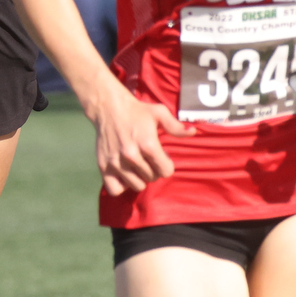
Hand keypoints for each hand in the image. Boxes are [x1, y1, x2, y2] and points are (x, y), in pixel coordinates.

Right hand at [83, 80, 191, 196]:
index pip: (166, 171)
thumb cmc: (137, 111)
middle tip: (148, 158)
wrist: (108, 107)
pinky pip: (115, 189)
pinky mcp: (103, 166)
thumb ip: (176, 127)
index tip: (161, 157)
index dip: (166, 165)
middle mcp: (132, 155)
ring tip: (137, 166)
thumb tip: (192, 132)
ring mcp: (116, 162)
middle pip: (152, 178)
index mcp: (148, 144)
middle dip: (153, 170)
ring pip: (136, 186)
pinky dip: (121, 185)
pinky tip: (124, 174)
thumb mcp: (159, 113)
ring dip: (139, 178)